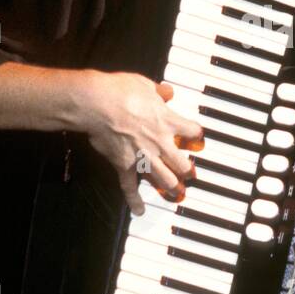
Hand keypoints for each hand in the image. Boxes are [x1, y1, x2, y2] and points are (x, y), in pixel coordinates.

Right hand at [70, 71, 204, 215]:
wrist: (97, 103)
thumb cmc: (120, 91)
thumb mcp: (144, 83)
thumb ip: (158, 91)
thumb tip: (166, 90)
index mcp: (167, 121)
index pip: (192, 131)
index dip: (196, 135)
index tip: (196, 137)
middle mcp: (159, 142)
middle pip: (183, 163)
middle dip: (188, 170)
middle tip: (190, 173)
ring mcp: (143, 156)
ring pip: (164, 179)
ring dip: (172, 186)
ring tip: (177, 192)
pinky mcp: (124, 165)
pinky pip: (130, 187)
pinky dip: (134, 200)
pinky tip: (139, 210)